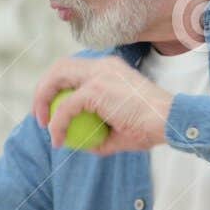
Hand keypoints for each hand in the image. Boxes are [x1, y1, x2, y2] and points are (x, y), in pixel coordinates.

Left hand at [32, 56, 173, 154]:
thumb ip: (99, 133)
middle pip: (60, 67)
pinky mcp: (96, 89)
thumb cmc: (150, 128)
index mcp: (109, 68)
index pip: (75, 69)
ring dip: (42, 99)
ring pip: (56, 78)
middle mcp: (102, 65)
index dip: (58, 87)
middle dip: (43, 89)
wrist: (170, 121)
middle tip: (40, 116)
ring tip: (43, 125)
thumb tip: (82, 144)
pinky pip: (66, 107)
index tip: (52, 111)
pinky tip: (57, 139)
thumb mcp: (119, 130)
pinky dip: (57, 123)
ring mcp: (99, 74)